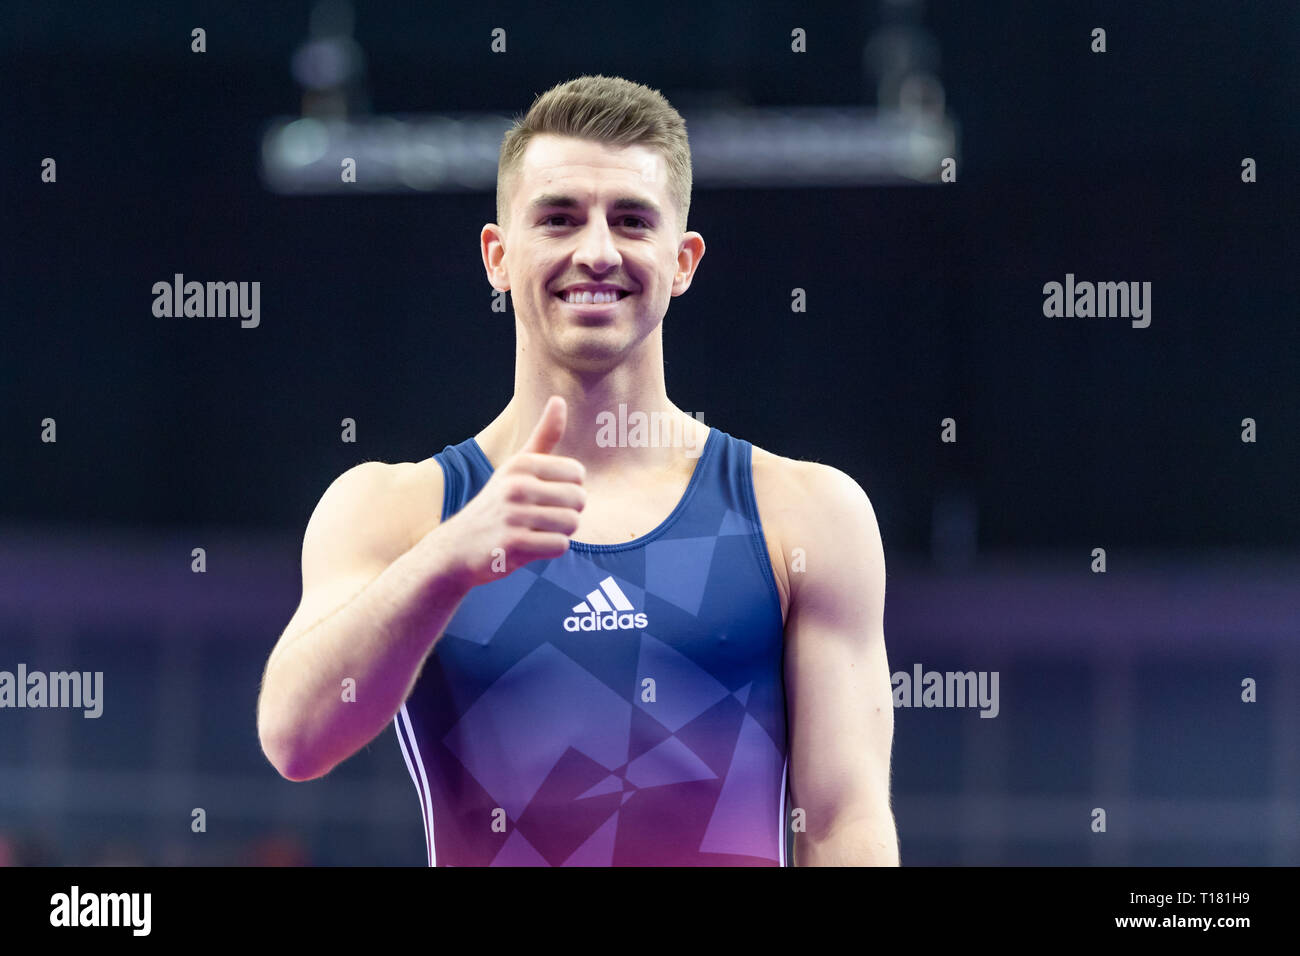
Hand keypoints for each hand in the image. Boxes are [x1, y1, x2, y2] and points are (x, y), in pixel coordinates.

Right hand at [436, 396, 585, 588]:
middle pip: (579, 499)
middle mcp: (517, 485)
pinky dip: (549, 549)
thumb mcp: (516, 467)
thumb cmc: (497, 504)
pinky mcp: (512, 543)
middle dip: (567, 513)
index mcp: (522, 463)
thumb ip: (543, 436)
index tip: (544, 496)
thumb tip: (558, 398)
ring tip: (535, 531)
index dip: (568, 489)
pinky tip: (528, 546)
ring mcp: (513, 514)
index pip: (578, 474)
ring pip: (572, 523)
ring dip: (559, 532)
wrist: (458, 547)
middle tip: (540, 518)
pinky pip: (559, 545)